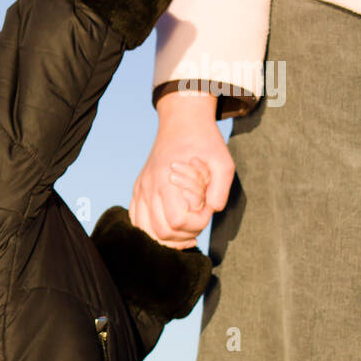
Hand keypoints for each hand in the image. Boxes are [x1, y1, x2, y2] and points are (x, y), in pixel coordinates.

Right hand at [130, 93, 233, 247]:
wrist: (181, 123)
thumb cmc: (204, 142)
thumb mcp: (223, 162)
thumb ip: (221, 189)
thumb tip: (213, 210)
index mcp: (168, 181)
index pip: (178, 221)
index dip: (197, 223)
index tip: (208, 210)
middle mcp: (150, 188)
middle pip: (161, 231)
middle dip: (184, 234)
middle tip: (199, 220)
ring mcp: (141, 190)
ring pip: (145, 230)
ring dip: (167, 237)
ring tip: (185, 230)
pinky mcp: (138, 190)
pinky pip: (136, 220)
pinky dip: (151, 230)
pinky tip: (169, 226)